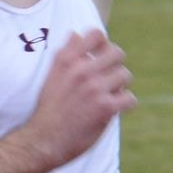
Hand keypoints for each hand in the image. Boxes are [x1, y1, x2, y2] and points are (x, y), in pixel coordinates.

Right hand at [19, 30, 136, 168]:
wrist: (43, 140)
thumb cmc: (49, 108)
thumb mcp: (51, 75)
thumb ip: (66, 54)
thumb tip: (76, 33)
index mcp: (67, 60)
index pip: (97, 35)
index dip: (104, 44)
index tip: (101, 56)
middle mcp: (81, 70)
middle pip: (117, 53)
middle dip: (116, 66)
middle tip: (109, 79)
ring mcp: (94, 88)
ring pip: (125, 75)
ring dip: (120, 86)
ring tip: (109, 96)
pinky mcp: (105, 107)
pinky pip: (129, 98)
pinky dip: (124, 104)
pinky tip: (113, 109)